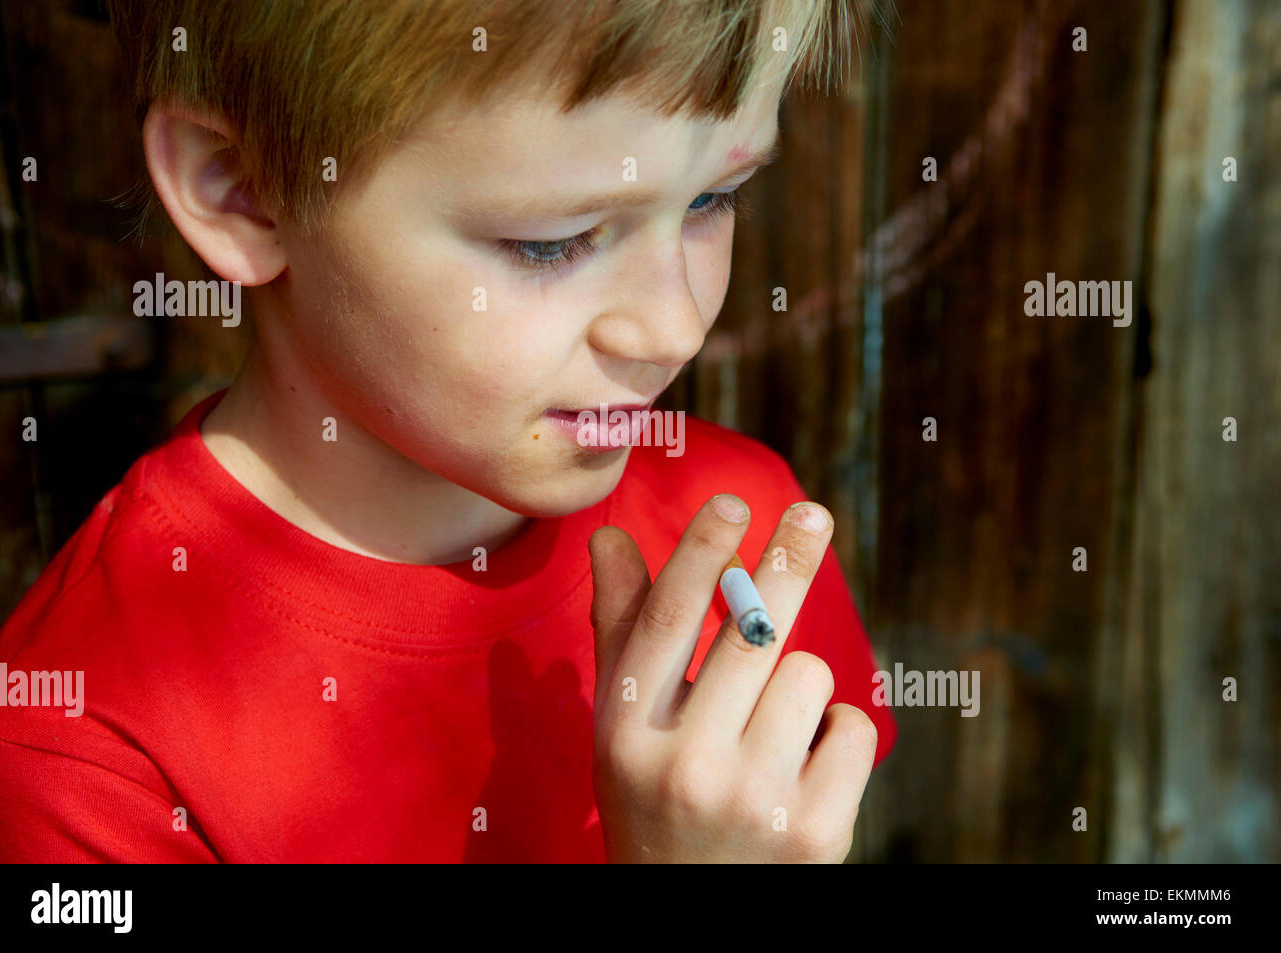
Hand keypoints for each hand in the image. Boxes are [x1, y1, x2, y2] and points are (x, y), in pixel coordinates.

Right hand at [587, 493, 877, 862]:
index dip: (702, 551)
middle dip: (787, 562)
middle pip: (750, 632)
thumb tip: (609, 537)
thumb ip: (621, 629)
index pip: (666, 621)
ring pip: (808, 676)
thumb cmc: (652, 798)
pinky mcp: (817, 833)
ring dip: (800, 683)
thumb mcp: (620, 727)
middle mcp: (685, 767)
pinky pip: (854, 728)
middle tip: (813, 516)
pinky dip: (838, 731)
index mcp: (627, 733)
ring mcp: (755, 802)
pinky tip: (806, 763)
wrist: (686, 914)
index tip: (733, 501)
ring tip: (771, 726)